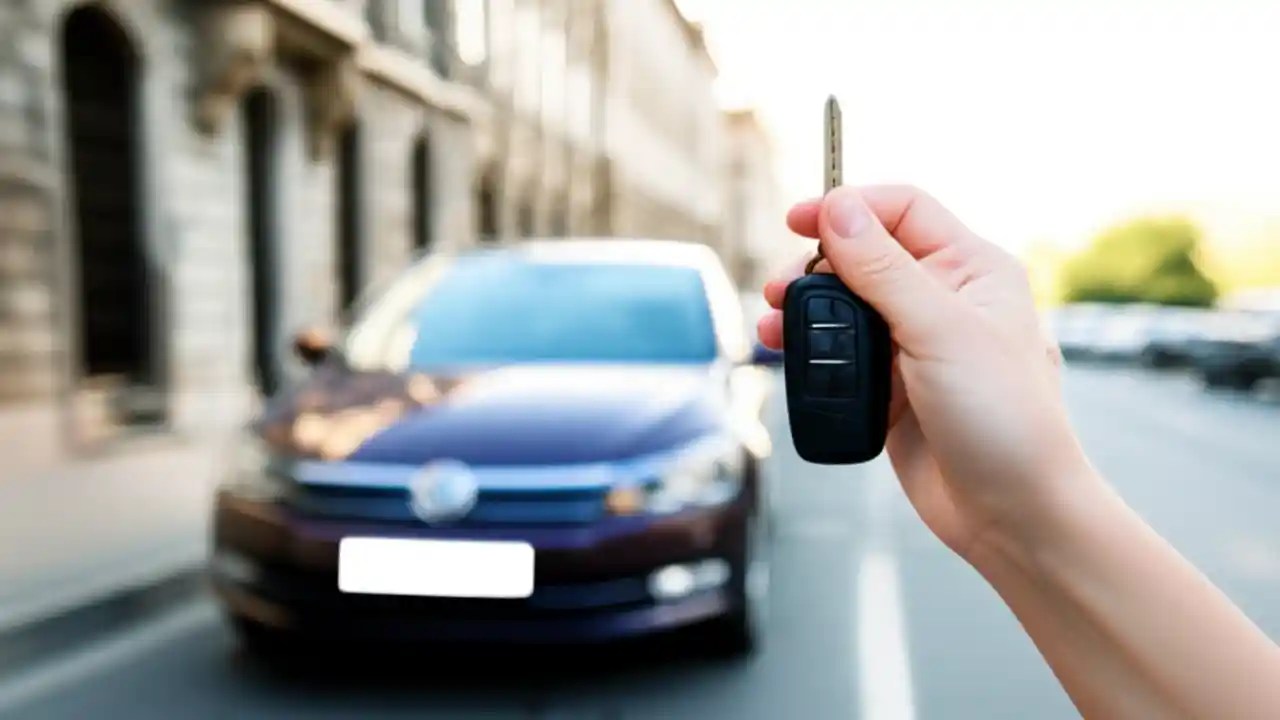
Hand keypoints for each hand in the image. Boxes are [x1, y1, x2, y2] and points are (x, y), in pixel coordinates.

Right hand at [759, 186, 1093, 561]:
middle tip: (778, 290)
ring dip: (806, 312)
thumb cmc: (1005, 420)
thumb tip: (839, 208)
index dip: (849, 208)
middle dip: (816, 267)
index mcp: (972, 270)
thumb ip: (883, 269)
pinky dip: (812, 353)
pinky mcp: (892, 389)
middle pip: (865, 257)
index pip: (903, 211)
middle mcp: (945, 301)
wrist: (1013, 515)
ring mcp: (916, 346)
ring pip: (846, 308)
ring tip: (774, 328)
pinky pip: (842, 356)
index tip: (798, 221)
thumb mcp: (940, 331)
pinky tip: (790, 358)